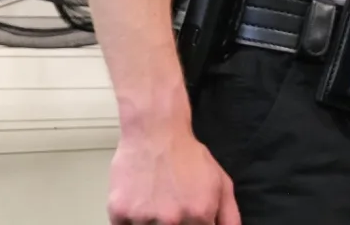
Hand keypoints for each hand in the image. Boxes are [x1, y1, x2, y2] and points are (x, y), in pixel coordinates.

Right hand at [107, 126, 239, 224]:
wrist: (156, 133)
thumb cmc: (188, 156)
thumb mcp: (221, 182)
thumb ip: (229, 215)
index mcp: (199, 214)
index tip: (188, 220)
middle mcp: (172, 221)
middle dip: (175, 223)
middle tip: (171, 206)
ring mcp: (144, 218)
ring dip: (151, 222)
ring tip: (156, 202)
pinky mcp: (119, 213)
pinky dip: (131, 220)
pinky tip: (140, 203)